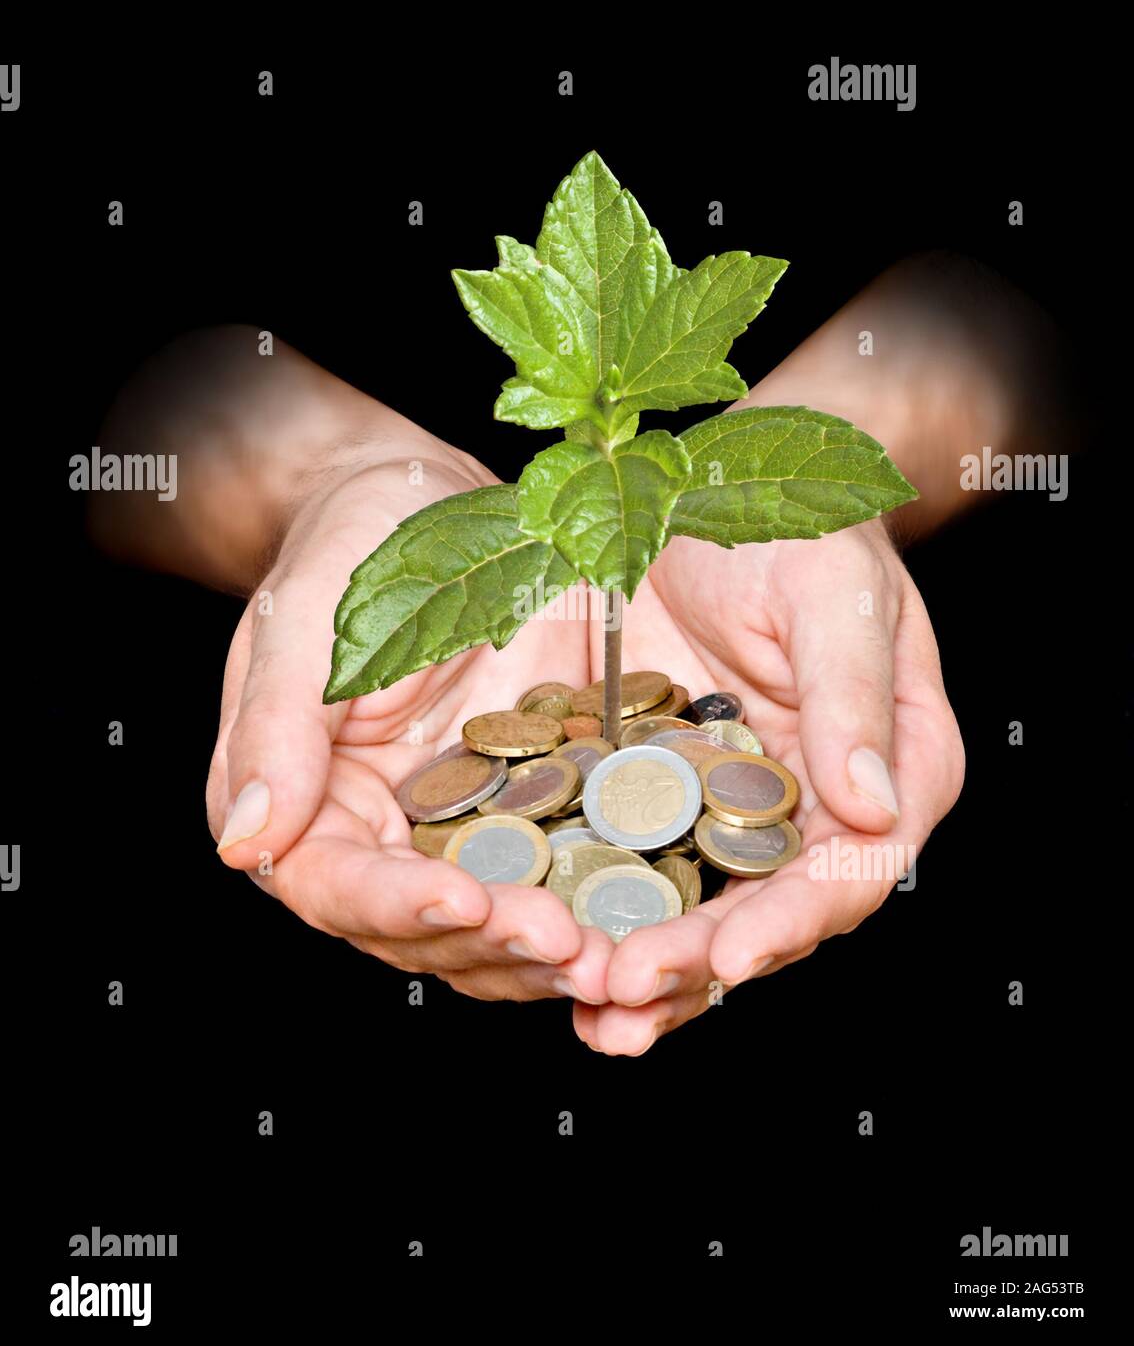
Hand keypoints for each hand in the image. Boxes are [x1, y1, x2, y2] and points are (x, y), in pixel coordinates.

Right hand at [206, 451, 612, 1004]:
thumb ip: (277, 730)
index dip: (396, 906)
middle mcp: (385, 835)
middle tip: (568, 947)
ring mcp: (466, 828)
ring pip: (499, 925)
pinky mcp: (538, 806)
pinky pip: (568, 870)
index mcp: (309, 804)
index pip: (337, 887)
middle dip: (494, 945)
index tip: (462, 901)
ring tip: (618, 956)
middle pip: (427, 930)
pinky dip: (602, 900)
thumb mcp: (306, 618)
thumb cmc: (353, 543)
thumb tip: (249, 844)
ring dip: (554, 951)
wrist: (438, 500)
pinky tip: (655, 911)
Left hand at [574, 518, 963, 1053]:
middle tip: (627, 995)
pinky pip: (636, 863)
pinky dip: (601, 908)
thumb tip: (872, 808)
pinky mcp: (665, 793)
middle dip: (699, 962)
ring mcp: (736, 808)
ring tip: (592, 1013)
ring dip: (650, 965)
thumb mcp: (832, 594)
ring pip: (700, 907)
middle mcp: (819, 808)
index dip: (793, 921)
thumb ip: (851, 696)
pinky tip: (555, 947)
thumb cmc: (802, 528)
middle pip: (767, 912)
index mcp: (893, 771)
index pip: (850, 870)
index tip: (734, 957)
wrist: (717, 491)